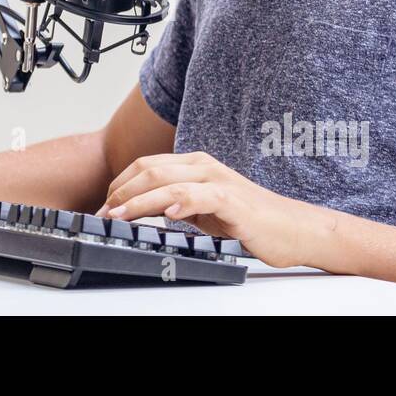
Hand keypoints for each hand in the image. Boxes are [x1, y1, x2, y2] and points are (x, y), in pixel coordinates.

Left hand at [94, 151, 332, 267]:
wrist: (292, 230)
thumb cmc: (249, 221)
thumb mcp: (204, 210)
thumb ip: (176, 204)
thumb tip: (145, 211)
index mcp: (195, 165)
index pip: (146, 166)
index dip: (120, 185)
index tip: (103, 206)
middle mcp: (203, 166)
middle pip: (150, 170)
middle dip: (120, 192)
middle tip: (103, 214)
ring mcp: (218, 181)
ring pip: (167, 182)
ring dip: (137, 200)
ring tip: (118, 215)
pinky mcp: (232, 200)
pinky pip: (201, 196)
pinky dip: (180, 202)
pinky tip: (166, 213)